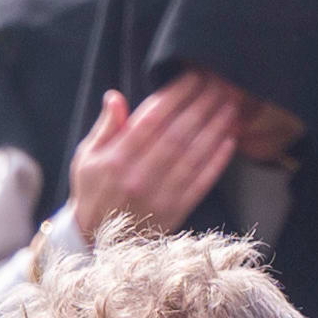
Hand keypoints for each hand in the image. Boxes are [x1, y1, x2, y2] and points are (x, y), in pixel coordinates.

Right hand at [69, 73, 250, 245]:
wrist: (96, 240)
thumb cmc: (92, 191)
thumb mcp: (87, 157)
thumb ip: (105, 127)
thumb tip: (115, 96)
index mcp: (117, 159)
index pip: (151, 119)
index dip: (175, 95)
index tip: (193, 77)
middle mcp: (139, 176)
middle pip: (178, 133)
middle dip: (202, 104)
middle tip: (220, 82)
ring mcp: (159, 196)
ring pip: (193, 155)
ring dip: (216, 128)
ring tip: (230, 104)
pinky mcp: (175, 212)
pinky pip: (201, 183)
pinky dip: (217, 161)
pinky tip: (230, 140)